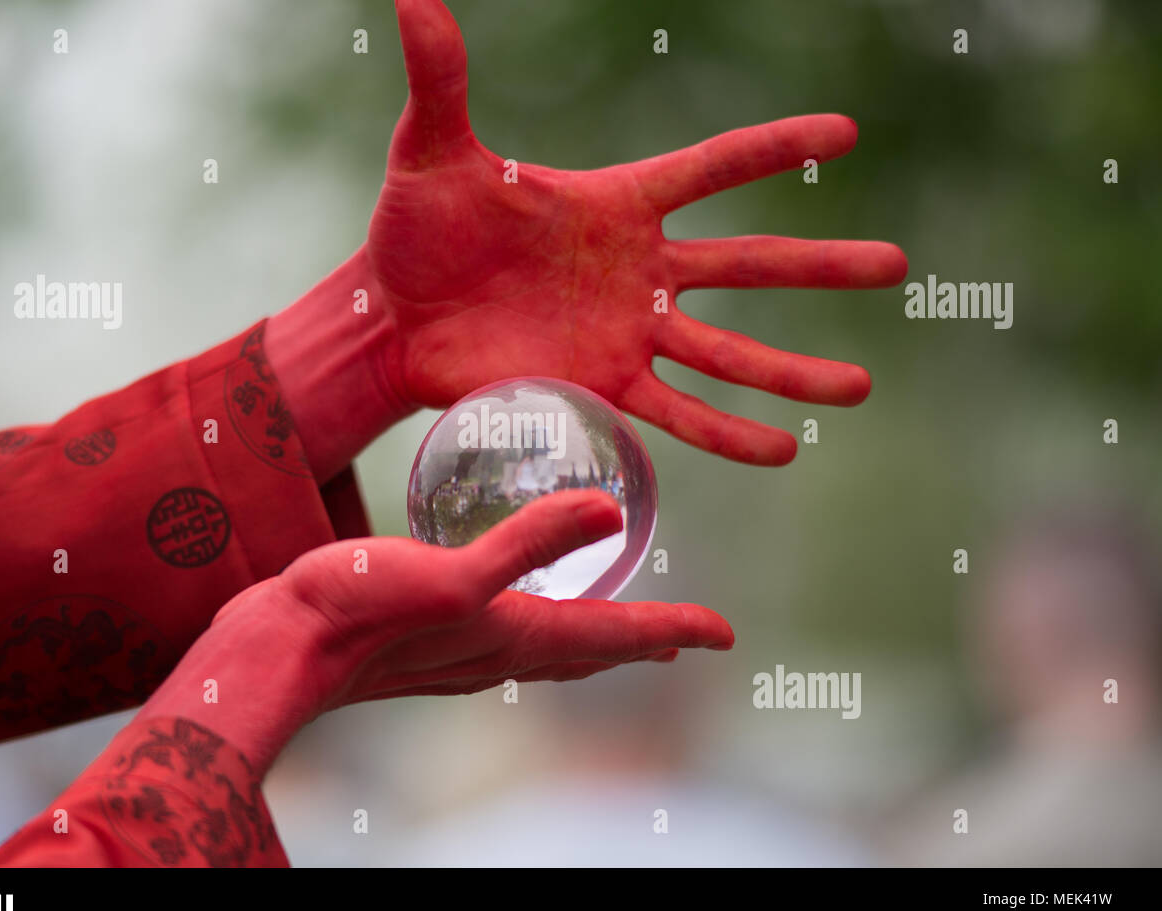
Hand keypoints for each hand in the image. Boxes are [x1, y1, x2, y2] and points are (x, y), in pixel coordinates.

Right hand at [140, 490, 732, 772]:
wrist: (274, 650)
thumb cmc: (357, 615)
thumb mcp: (450, 576)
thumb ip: (527, 546)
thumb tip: (609, 514)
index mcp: (514, 638)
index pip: (615, 636)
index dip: (673, 630)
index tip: (723, 634)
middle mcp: (495, 652)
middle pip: (588, 649)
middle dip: (639, 639)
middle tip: (680, 635)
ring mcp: (458, 648)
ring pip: (546, 644)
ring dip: (589, 633)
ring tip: (611, 621)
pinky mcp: (422, 632)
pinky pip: (500, 627)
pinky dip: (532, 615)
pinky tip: (508, 598)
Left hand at [369, 0, 905, 465]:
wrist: (394, 317)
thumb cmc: (416, 227)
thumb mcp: (433, 152)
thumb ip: (443, 79)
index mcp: (616, 203)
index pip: (711, 168)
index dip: (775, 148)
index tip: (845, 133)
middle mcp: (638, 270)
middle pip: (748, 265)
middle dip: (820, 266)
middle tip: (895, 265)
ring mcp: (627, 333)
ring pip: (728, 353)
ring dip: (791, 371)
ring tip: (858, 386)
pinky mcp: (602, 387)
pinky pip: (677, 413)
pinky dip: (727, 433)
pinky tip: (782, 451)